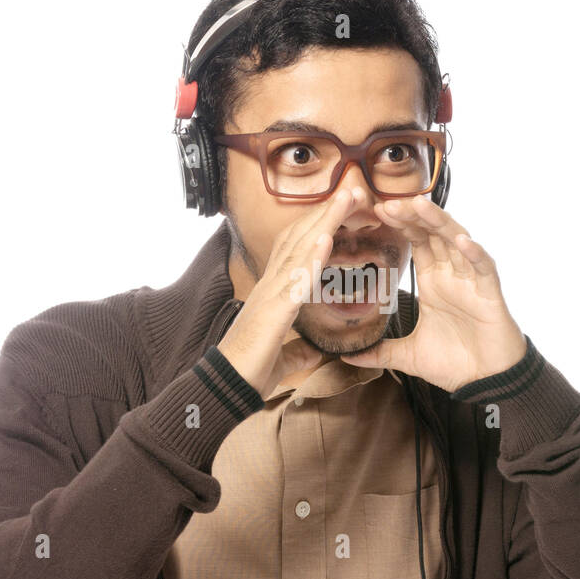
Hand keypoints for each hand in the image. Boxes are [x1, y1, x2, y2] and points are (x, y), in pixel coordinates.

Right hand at [215, 187, 360, 398]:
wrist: (226, 387)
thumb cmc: (251, 370)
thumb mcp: (284, 357)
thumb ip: (299, 349)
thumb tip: (316, 352)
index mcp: (274, 292)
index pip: (296, 250)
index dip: (317, 227)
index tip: (340, 211)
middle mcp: (271, 285)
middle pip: (300, 239)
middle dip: (327, 213)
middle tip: (352, 191)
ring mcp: (271, 294)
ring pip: (300, 249)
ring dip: (324, 222)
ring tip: (346, 199)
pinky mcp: (274, 311)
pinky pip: (295, 278)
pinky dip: (311, 257)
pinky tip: (326, 238)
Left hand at [338, 194, 526, 392]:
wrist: (486, 382)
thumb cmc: (454, 364)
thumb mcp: (408, 356)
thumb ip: (379, 353)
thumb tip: (347, 356)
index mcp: (433, 281)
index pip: (416, 242)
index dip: (400, 224)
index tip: (376, 211)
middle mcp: (452, 274)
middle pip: (433, 233)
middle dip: (412, 216)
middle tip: (388, 203)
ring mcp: (471, 281)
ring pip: (456, 240)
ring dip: (439, 222)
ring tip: (420, 205)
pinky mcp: (490, 294)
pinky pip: (483, 267)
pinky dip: (474, 253)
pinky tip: (460, 240)